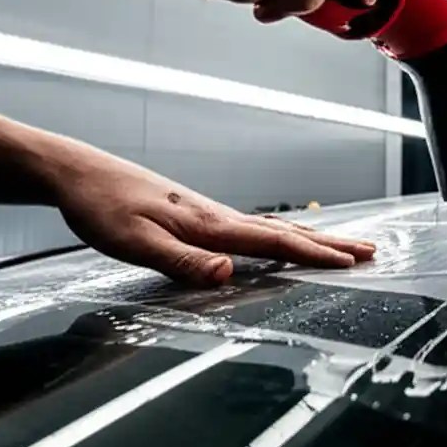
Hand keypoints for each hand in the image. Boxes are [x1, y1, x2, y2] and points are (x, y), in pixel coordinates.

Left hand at [54, 147, 374, 284]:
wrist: (76, 173)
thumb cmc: (100, 208)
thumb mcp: (133, 243)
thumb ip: (182, 261)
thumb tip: (228, 273)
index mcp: (210, 224)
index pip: (273, 242)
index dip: (315, 254)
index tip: (352, 262)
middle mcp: (217, 215)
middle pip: (285, 231)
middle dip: (329, 243)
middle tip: (370, 251)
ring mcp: (209, 212)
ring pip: (272, 228)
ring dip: (311, 238)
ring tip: (341, 245)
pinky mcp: (196, 214)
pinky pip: (253, 228)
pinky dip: (282, 234)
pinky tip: (280, 239)